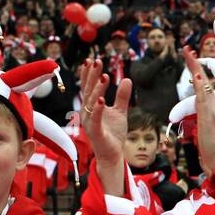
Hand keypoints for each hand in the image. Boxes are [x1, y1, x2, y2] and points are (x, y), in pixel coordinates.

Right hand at [79, 58, 131, 194]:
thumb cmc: (113, 133)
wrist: (113, 154)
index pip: (89, 87)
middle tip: (96, 61)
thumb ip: (122, 96)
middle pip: (88, 90)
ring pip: (90, 102)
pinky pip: (94, 118)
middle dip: (92, 76)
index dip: (89, 74)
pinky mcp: (95, 132)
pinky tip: (101, 99)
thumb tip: (127, 79)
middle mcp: (88, 112)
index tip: (92, 60)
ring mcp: (90, 122)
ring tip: (104, 76)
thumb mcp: (120, 112)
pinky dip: (98, 109)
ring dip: (96, 89)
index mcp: (92, 106)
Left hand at [183, 47, 214, 180]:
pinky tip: (197, 75)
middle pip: (203, 79)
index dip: (197, 71)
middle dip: (195, 63)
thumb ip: (205, 119)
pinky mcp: (208, 115)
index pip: (204, 84)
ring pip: (202, 83)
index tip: (190, 58)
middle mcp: (213, 104)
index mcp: (213, 106)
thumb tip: (203, 115)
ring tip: (188, 53)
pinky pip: (203, 96)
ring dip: (195, 68)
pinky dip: (200, 84)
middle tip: (186, 48)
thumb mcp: (207, 128)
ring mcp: (212, 108)